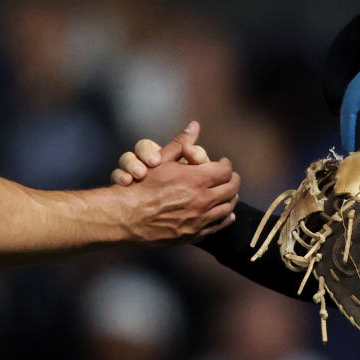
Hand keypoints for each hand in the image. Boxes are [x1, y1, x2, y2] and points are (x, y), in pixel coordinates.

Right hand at [114, 122, 236, 242]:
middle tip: (230, 177)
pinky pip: (218, 226)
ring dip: (230, 199)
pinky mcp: (194, 234)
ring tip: (228, 193)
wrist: (127, 217)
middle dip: (233, 181)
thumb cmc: (141, 186)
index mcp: (197, 179)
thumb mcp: (161, 161)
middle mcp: (202, 200)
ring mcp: (200, 220)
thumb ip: (180, 143)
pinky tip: (226, 214)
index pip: (225, 171)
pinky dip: (225, 218)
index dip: (226, 165)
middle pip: (231, 189)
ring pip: (227, 209)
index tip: (223, 163)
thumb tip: (194, 125)